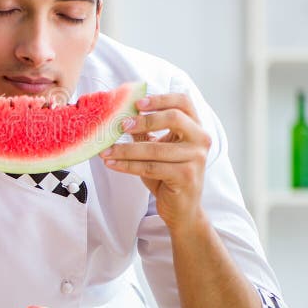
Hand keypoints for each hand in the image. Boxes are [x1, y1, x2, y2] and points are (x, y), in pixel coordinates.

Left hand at [99, 94, 210, 231]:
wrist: (181, 209)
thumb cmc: (168, 175)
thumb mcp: (156, 149)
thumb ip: (144, 132)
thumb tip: (121, 115)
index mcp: (195, 127)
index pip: (183, 102)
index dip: (160, 98)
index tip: (137, 103)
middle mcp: (200, 139)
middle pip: (174, 118)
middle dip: (144, 120)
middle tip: (121, 125)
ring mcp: (196, 158)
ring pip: (155, 148)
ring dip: (126, 149)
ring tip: (106, 150)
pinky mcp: (186, 176)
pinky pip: (151, 167)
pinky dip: (127, 165)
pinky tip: (112, 163)